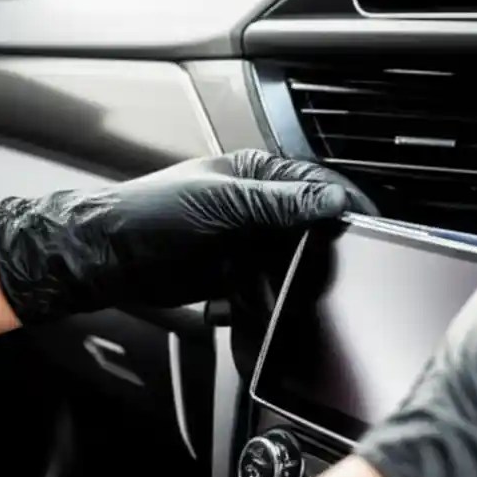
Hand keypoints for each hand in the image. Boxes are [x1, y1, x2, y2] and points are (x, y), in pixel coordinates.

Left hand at [0, 150, 374, 321]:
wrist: (104, 259)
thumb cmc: (148, 215)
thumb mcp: (222, 203)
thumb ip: (280, 203)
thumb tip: (332, 200)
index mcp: (257, 174)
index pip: (319, 182)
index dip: (348, 203)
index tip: (373, 224)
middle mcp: (258, 206)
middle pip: (313, 223)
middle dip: (330, 243)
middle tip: (350, 262)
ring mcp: (249, 241)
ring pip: (297, 258)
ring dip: (304, 273)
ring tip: (315, 286)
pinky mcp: (239, 274)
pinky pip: (274, 285)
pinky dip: (280, 296)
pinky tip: (282, 302)